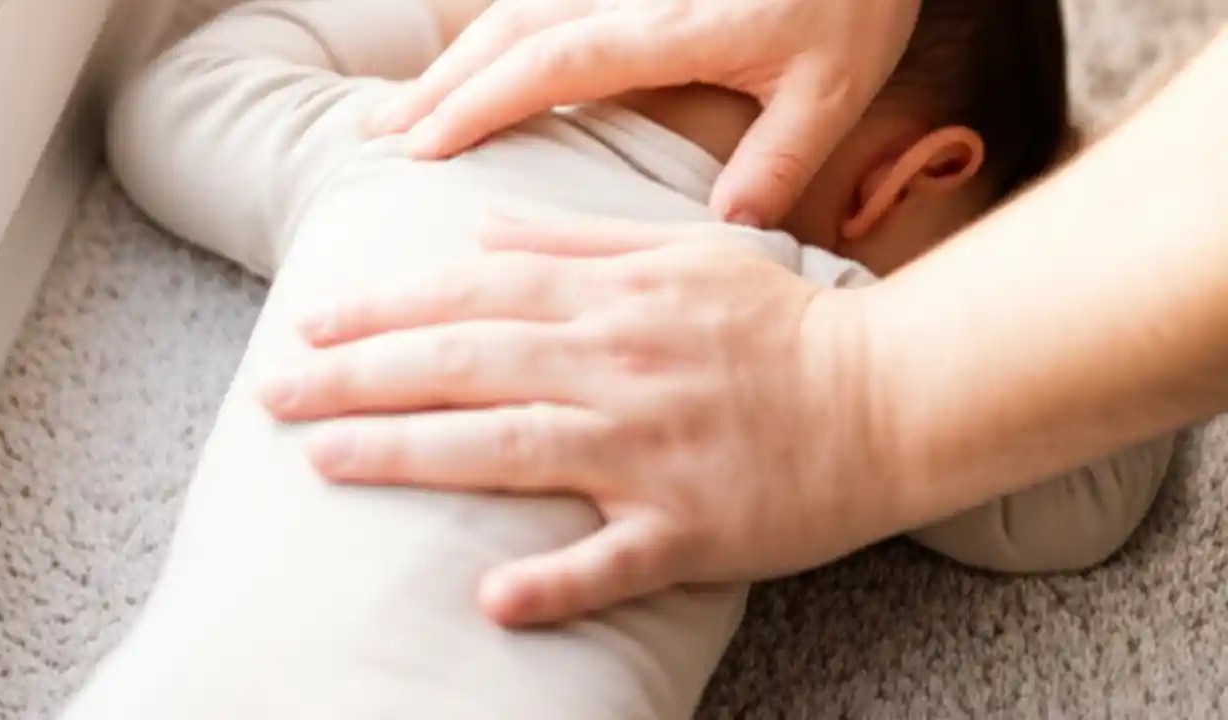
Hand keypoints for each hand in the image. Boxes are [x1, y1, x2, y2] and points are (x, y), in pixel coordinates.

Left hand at [259, 216, 901, 625]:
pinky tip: (492, 601)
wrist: (888, 394)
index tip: (312, 324)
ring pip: (510, 450)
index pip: (474, 295)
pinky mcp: (692, 526)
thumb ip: (581, 237)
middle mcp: (619, 369)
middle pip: (467, 366)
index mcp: (615, 302)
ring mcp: (652, 451)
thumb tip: (483, 229)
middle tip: (275, 394)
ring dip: (409, 456)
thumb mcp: (685, 250)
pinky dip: (554, 583)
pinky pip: (613, 560)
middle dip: (359, 378)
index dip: (384, 310)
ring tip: (324, 462)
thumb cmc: (781, 323)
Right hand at [371, 0, 920, 226]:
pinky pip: (541, 3)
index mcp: (671, 26)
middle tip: (376, 134)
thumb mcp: (833, 86)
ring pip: (515, 11)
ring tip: (399, 107)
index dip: (480, 104)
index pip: (551, 64)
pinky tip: (467, 70)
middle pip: (508, 31)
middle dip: (438, 84)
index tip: (421, 146)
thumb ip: (777, 158)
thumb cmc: (854, 0)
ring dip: (453, 59)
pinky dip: (492, 40)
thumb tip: (726, 225)